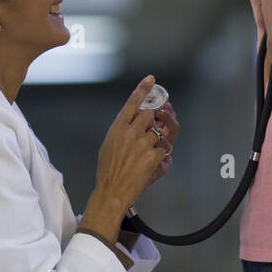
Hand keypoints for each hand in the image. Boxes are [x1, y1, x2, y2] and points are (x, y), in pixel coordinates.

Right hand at [95, 76, 172, 205]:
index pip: (132, 103)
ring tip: (143, 157)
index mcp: (117, 128)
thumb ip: (122, 132)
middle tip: (146, 134)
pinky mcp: (153, 156)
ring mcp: (143, 143)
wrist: (112, 191)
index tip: (151, 80)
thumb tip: (133, 124)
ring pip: (158, 133)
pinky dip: (159, 157)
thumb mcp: (108, 146)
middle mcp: (130, 132)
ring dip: (155, 143)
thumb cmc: (108, 171)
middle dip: (151, 123)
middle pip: (150, 115)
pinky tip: (149, 165)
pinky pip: (163, 150)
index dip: (143, 89)